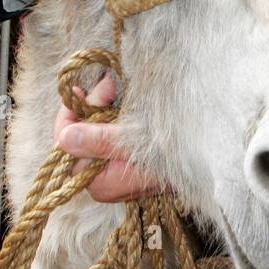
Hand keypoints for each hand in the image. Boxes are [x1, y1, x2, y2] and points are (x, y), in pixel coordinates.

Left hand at [54, 74, 160, 202]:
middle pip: (82, 138)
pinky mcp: (128, 163)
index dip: (69, 118)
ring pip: (96, 133)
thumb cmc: (169, 151)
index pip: (66, 149)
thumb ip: (97, 139)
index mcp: (99, 183)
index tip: (77, 92)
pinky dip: (116, 116)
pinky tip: (126, 100)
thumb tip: (64, 138)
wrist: (204, 154)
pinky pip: (111, 135)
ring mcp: (116, 172)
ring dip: (105, 107)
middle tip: (109, 85)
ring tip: (119, 87)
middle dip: (93, 108)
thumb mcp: (131, 141)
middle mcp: (103, 182)